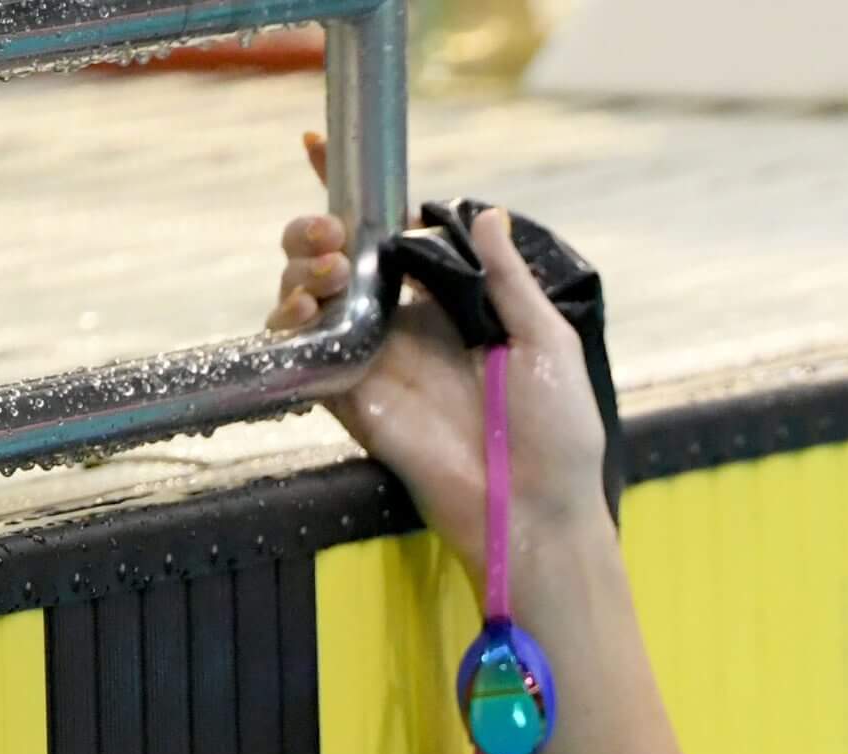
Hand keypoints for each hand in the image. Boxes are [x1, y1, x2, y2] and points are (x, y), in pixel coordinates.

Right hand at [270, 133, 609, 569]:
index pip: (395, 235)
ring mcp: (374, 363)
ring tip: (328, 268)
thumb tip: (486, 210)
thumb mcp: (545, 341)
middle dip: (317, 228)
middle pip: (337, 259)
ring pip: (308, 298)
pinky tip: (303, 308)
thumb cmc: (558, 434)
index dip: (355, 191)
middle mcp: (406, 328)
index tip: (318, 146)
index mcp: (452, 306)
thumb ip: (507, 277)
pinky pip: (301, 355)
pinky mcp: (350, 403)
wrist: (535, 513)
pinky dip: (289, 324)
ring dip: (301, 268)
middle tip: (333, 232)